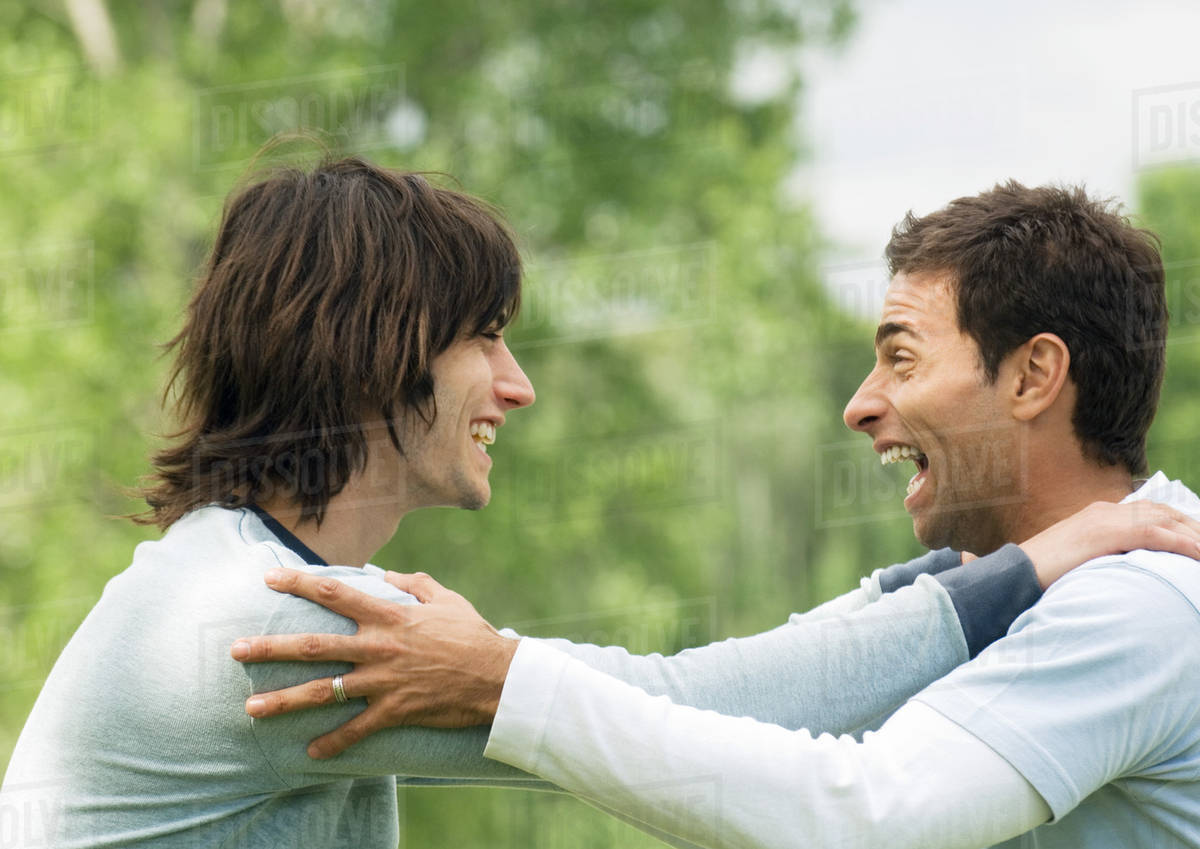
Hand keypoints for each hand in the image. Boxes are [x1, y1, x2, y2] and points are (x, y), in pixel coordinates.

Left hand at [230, 568, 516, 758]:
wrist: (498, 677)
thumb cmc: (473, 634)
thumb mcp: (446, 599)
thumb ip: (414, 583)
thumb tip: (387, 575)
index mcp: (388, 616)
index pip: (335, 594)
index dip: (300, 583)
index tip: (269, 578)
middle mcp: (379, 647)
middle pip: (315, 646)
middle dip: (271, 648)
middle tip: (235, 649)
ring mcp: (384, 681)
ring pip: (324, 691)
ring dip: (284, 700)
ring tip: (250, 707)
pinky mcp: (395, 710)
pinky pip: (357, 729)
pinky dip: (334, 743)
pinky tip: (311, 753)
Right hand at [1019, 500, 1199, 589]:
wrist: (1017, 571)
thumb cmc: (1042, 573)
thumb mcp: (1077, 559)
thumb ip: (1101, 555)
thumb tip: (1120, 569)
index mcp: (1099, 514)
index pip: (1151, 511)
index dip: (1180, 523)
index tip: (1198, 539)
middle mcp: (1106, 510)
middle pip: (1164, 512)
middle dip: (1194, 527)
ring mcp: (1105, 518)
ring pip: (1165, 521)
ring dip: (1195, 536)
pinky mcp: (1105, 532)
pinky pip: (1155, 534)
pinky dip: (1182, 544)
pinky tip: (1199, 555)